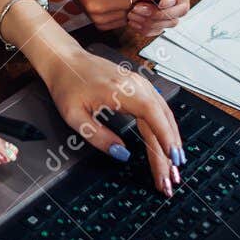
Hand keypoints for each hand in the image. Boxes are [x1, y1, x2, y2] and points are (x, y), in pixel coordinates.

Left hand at [38, 50, 182, 195]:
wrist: (65, 61)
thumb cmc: (68, 85)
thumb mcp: (75, 116)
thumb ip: (98, 136)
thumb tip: (121, 153)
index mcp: (122, 90)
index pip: (152, 115)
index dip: (165, 137)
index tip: (172, 157)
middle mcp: (137, 85)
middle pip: (162, 121)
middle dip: (169, 151)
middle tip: (171, 177)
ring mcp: (140, 85)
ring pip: (164, 116)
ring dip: (171, 142)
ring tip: (173, 168)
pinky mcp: (140, 87)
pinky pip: (159, 111)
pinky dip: (166, 130)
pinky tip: (168, 146)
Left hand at [122, 0, 199, 38]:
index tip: (162, 0)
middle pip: (182, 5)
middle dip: (165, 12)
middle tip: (142, 10)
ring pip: (170, 17)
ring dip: (154, 21)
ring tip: (133, 15)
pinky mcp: (151, 4)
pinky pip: (156, 22)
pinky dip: (146, 26)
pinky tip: (131, 21)